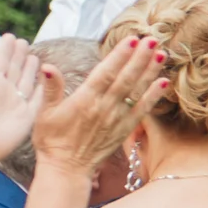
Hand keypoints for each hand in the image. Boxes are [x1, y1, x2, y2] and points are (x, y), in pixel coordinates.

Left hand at [0, 36, 44, 168]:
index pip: (0, 61)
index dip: (5, 49)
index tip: (9, 36)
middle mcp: (4, 91)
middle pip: (15, 68)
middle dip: (19, 55)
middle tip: (23, 41)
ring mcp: (16, 103)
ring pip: (27, 81)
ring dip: (31, 69)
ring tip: (34, 56)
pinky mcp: (27, 116)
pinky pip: (38, 99)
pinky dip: (43, 89)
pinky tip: (46, 80)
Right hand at [38, 34, 163, 173]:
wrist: (66, 169)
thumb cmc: (52, 140)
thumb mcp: (45, 113)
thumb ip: (51, 88)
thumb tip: (47, 66)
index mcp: (84, 99)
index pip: (105, 72)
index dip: (119, 55)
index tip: (131, 39)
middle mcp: (104, 107)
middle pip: (126, 78)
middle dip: (140, 58)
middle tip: (152, 39)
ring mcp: (117, 118)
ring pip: (136, 91)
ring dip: (150, 72)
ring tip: (161, 54)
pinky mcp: (124, 129)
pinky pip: (142, 110)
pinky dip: (153, 96)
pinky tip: (163, 82)